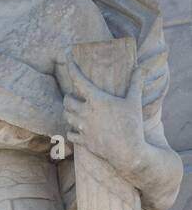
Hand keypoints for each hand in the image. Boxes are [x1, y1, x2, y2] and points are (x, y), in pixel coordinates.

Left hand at [61, 57, 146, 176]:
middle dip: (68, 97)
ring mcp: (83, 128)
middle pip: (67, 101)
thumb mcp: (135, 101)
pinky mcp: (84, 141)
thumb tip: (143, 67)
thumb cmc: (132, 125)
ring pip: (67, 116)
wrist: (128, 152)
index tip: (67, 57)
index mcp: (97, 100)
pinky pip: (70, 134)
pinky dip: (71, 130)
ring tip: (73, 111)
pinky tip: (75, 129)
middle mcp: (86, 113)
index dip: (72, 67)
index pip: (79, 80)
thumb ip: (136, 83)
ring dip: (68, 112)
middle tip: (73, 96)